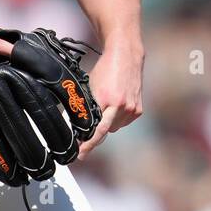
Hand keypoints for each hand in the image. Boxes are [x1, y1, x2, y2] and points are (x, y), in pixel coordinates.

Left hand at [76, 39, 143, 160]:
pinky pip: (123, 122)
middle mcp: (121, 106)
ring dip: (107, 124)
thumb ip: (84, 105)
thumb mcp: (89, 86)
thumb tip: (72, 122)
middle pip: (104, 131)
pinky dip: (117, 118)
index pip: (95, 129)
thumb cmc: (105, 69)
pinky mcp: (138, 110)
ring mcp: (131, 109)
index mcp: (106, 100)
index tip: (79, 154)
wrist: (126, 56)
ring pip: (114, 128)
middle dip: (94, 133)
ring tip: (104, 108)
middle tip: (84, 137)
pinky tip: (114, 107)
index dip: (87, 143)